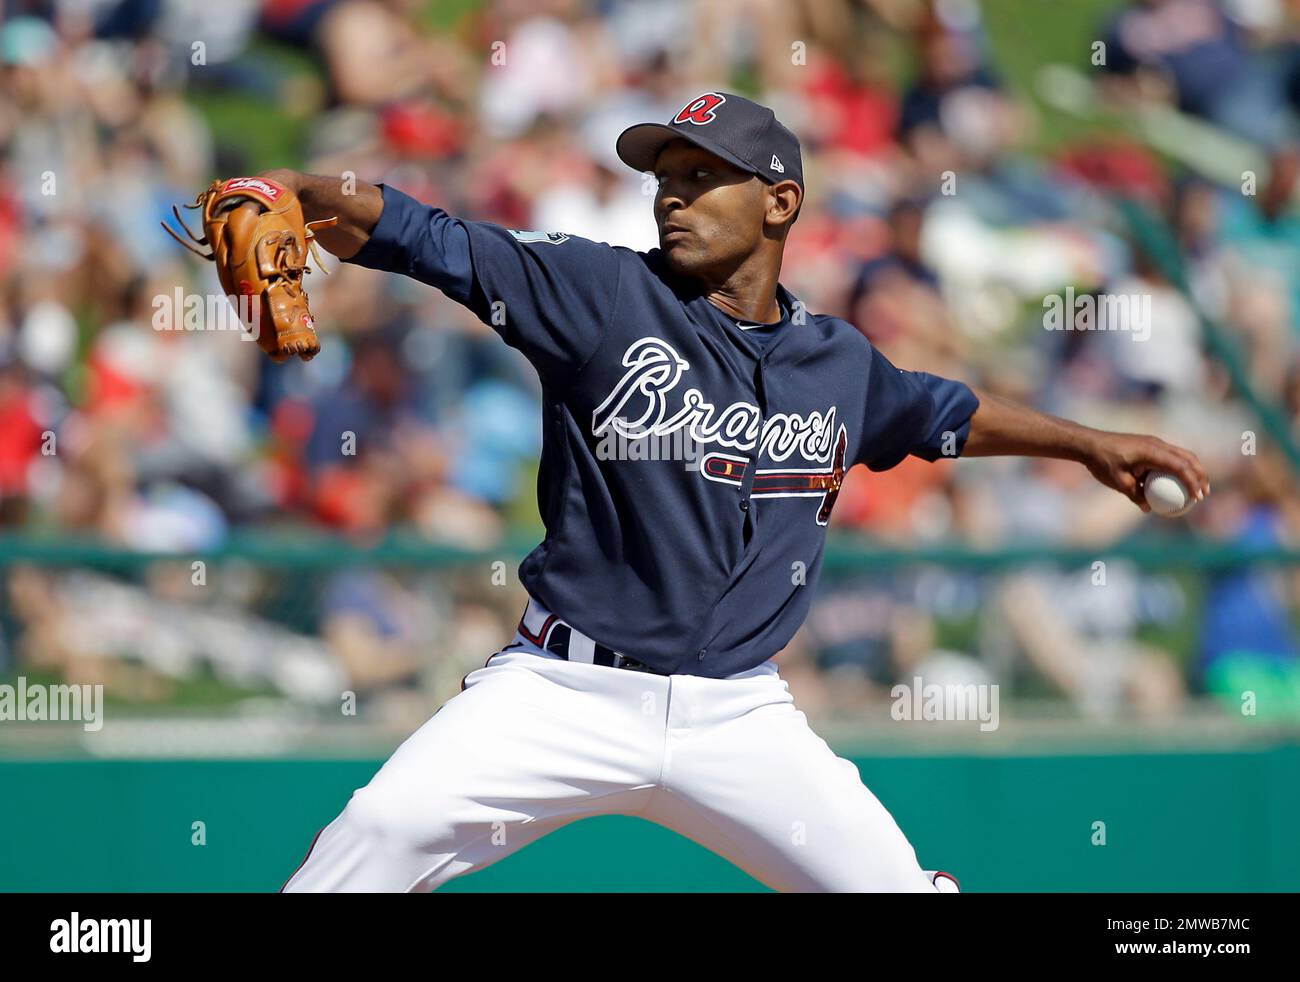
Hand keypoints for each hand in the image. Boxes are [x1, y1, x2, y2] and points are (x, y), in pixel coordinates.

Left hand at [1081, 431, 1209, 511]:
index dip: (1193, 482)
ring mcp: (1154, 443)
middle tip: (1204, 493)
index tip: (1198, 497)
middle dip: (1201, 475)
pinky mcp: (1149, 445)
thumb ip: (1135, 495)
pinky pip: (1169, 456)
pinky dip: (1178, 468)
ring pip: (1181, 455)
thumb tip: (1148, 509)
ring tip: (1196, 488)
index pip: (1181, 466)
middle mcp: (1157, 444)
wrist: (1089, 444)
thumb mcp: (1118, 482)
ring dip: (1192, 470)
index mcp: (1152, 452)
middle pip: (1188, 458)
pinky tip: (1175, 483)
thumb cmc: (1102, 462)